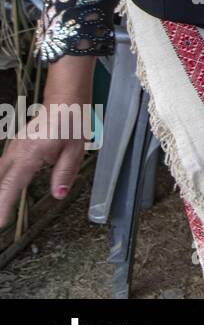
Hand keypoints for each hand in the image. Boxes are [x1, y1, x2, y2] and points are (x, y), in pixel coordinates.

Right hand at [0, 91, 89, 228]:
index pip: (11, 185)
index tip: (0, 222)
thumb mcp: (75, 150)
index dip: (3, 204)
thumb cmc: (71, 124)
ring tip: (0, 209)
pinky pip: (1, 167)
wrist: (65, 103)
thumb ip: (64, 173)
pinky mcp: (14, 147)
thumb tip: (58, 194)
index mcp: (30, 155)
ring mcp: (13, 148)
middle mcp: (16, 152)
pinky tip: (2, 190)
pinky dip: (0, 180)